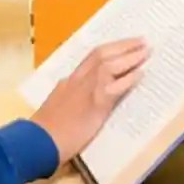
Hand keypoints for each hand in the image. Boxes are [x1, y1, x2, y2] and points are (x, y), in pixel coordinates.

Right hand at [30, 38, 148, 163]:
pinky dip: (129, 78)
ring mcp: (86, 90)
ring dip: (129, 56)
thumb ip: (67, 98)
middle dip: (122, 45)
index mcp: (68, 81)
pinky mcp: (95, 103)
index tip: (122, 44)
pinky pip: (115, 86)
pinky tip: (140, 74)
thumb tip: (75, 93)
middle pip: (102, 54)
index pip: (91, 58)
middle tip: (140, 41)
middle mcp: (77, 80)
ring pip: (109, 64)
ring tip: (144, 51)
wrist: (39, 142)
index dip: (109, 49)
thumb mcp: (56, 108)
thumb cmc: (45, 132)